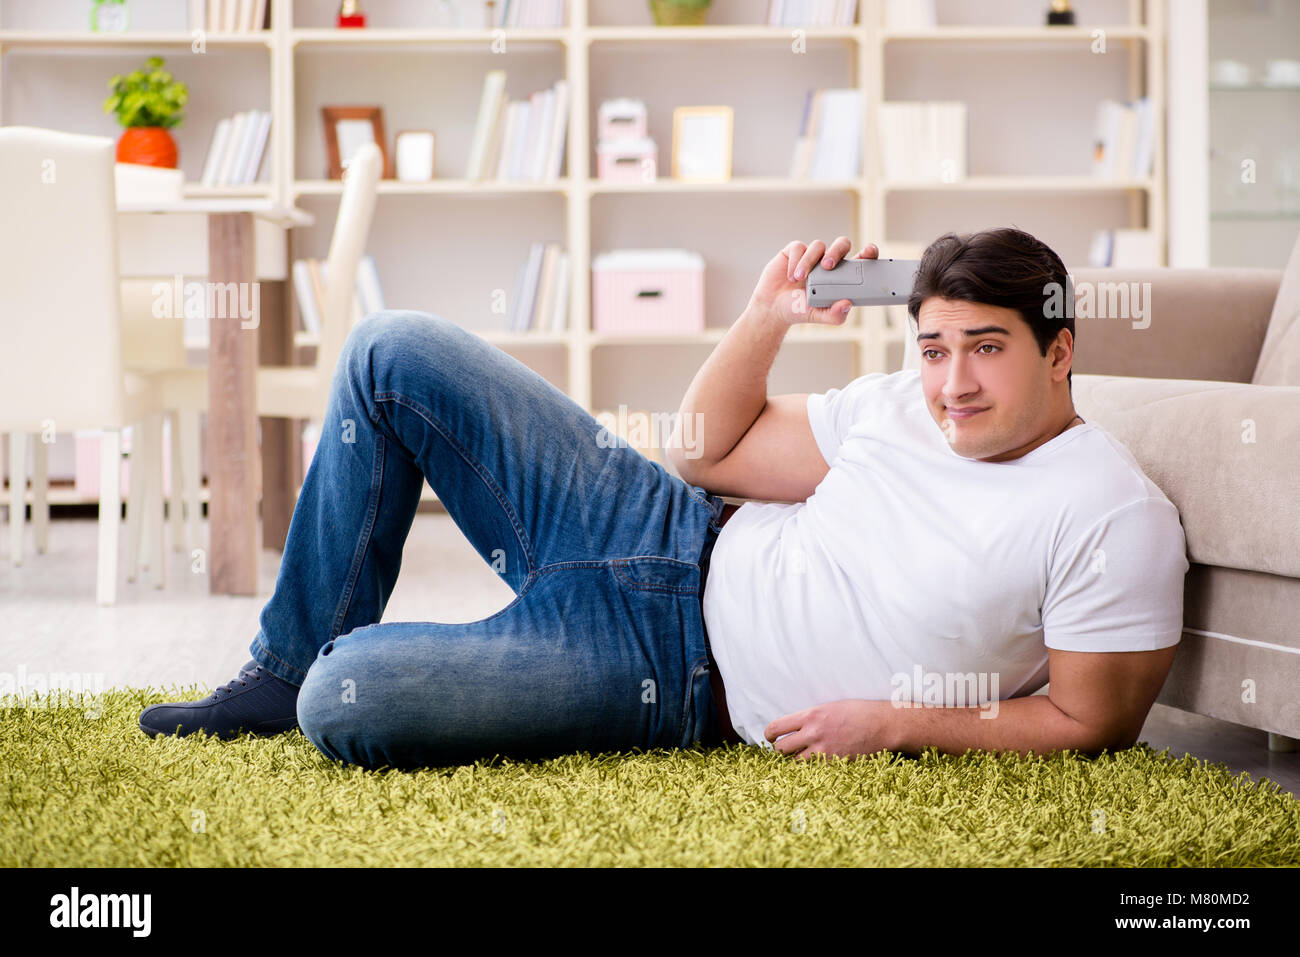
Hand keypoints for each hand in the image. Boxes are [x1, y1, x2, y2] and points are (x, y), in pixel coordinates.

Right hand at [746, 237, 878, 327]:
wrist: (772, 307)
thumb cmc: (799, 310)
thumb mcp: (818, 316)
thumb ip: (834, 314)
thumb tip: (847, 304)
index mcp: (840, 275)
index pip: (859, 260)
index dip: (868, 253)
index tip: (870, 251)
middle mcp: (828, 262)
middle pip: (842, 244)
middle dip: (837, 251)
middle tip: (827, 266)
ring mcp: (812, 255)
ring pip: (818, 246)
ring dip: (809, 261)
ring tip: (799, 279)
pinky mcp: (795, 251)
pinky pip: (799, 247)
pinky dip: (795, 261)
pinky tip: (790, 276)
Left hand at [764, 699, 893, 760]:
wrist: (883, 725)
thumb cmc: (858, 712)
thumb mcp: (830, 707)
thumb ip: (810, 717)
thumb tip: (794, 725)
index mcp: (811, 715)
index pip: (777, 727)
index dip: (769, 734)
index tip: (770, 737)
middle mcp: (814, 733)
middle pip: (781, 748)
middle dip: (778, 749)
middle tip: (781, 749)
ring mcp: (824, 750)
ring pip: (795, 762)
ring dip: (794, 761)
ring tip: (798, 757)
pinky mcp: (834, 764)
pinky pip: (813, 770)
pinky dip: (810, 769)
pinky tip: (814, 765)